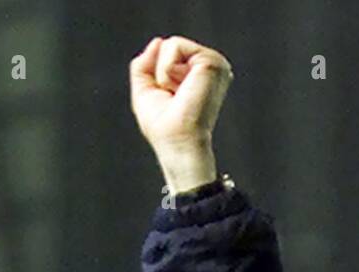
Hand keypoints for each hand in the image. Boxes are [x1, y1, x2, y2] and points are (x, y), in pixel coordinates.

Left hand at [129, 36, 233, 192]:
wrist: (178, 143)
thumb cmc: (163, 127)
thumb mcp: (145, 92)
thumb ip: (144, 65)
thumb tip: (158, 41)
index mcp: (198, 74)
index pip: (167, 55)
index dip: (158, 77)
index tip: (170, 99)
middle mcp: (209, 67)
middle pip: (167, 47)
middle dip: (160, 74)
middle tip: (174, 97)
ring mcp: (213, 62)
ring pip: (170, 45)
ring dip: (163, 74)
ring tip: (178, 93)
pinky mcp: (211, 61)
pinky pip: (174, 47)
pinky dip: (167, 71)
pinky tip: (181, 88)